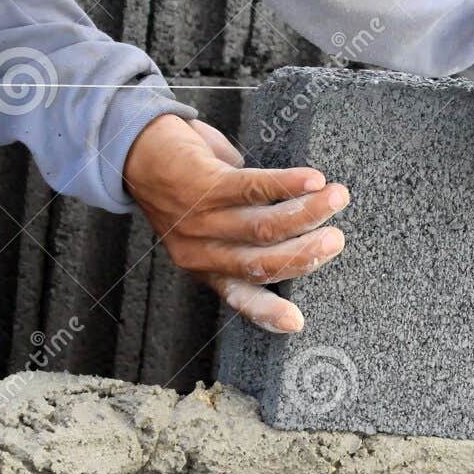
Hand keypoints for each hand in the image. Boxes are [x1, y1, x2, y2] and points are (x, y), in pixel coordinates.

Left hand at [124, 113, 347, 333]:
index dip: (267, 313)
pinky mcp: (202, 185)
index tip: (296, 323)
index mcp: (204, 267)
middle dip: (306, 255)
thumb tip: (301, 233)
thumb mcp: (208, 226)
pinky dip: (288, 184)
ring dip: (307, 213)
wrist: (136, 150)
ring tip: (337, 198)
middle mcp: (199, 251)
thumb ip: (246, 235)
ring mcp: (199, 219)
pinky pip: (252, 188)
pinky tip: (313, 179)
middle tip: (336, 241)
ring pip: (263, 226)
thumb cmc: (184, 188)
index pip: (238, 296)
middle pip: (261, 262)